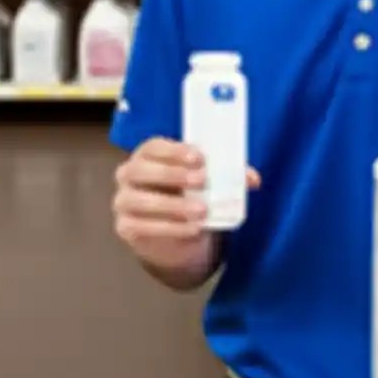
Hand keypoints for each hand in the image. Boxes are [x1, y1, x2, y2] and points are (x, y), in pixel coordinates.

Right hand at [112, 137, 260, 271]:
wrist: (176, 230)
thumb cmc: (189, 193)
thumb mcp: (207, 181)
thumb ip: (228, 175)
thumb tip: (253, 179)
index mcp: (147, 155)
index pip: (152, 147)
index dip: (173, 150)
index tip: (198, 157)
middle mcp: (129, 175)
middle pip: (140, 170)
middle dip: (171, 174)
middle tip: (202, 180)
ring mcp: (123, 201)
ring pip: (139, 200)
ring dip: (172, 205)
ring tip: (202, 210)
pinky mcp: (126, 227)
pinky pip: (143, 226)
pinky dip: (170, 228)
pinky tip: (192, 228)